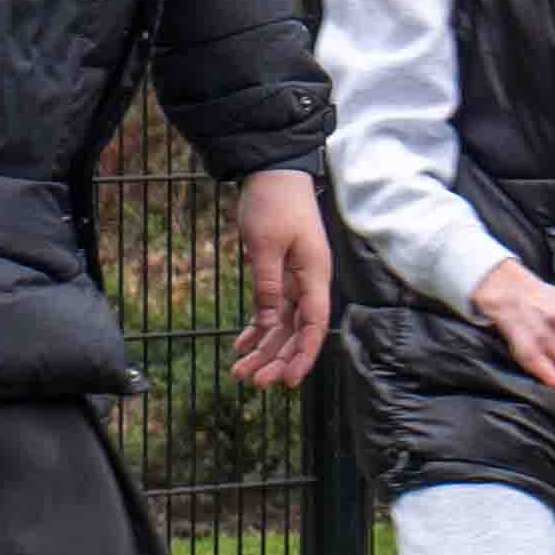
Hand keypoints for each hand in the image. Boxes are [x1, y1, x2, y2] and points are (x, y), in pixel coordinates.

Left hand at [231, 169, 332, 387]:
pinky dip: (258, 328)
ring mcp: (295, 278)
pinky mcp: (280, 273)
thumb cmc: (274, 204)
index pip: (314, 325)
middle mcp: (309, 282)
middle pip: (297, 331)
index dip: (303, 355)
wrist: (274, 173)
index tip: (286, 381)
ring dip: (264, 348)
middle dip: (277, 358)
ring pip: (283, 324)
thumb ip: (268, 285)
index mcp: (314, 275)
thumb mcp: (266, 245)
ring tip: (240, 370)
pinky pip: (272, 309)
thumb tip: (269, 324)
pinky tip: (241, 345)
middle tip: (252, 381)